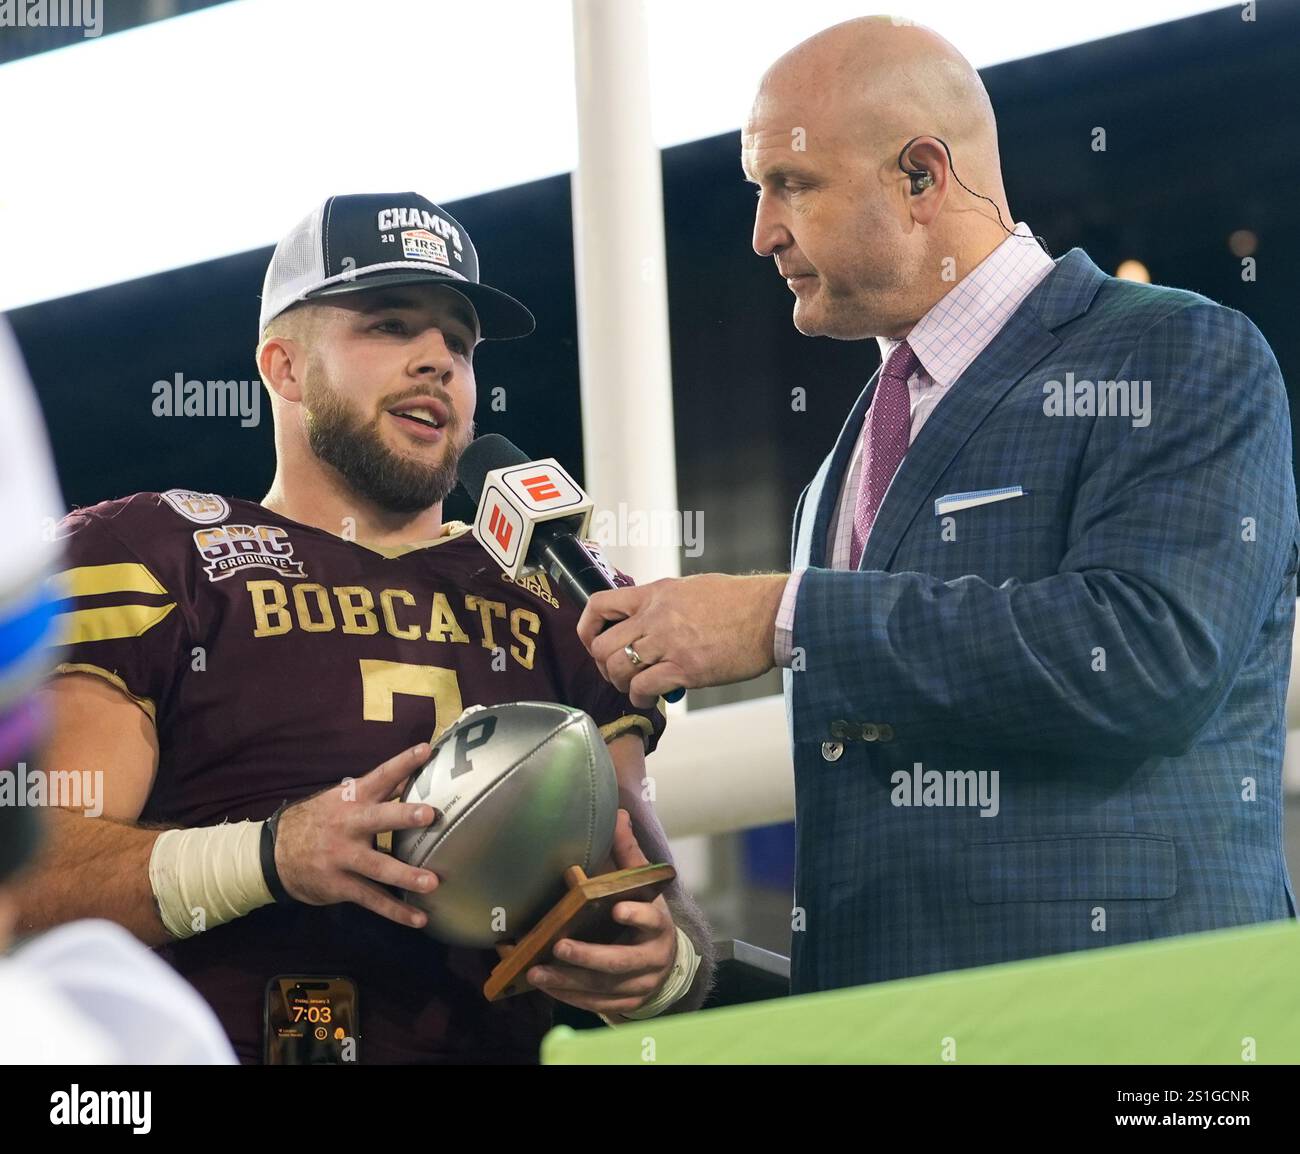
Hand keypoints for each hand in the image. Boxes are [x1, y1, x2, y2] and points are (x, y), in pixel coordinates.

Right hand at [274, 743, 439, 928]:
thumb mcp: (340, 800)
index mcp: (352, 799)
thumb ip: (376, 791)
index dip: (402, 763)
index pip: (380, 776)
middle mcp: (349, 826)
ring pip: (378, 866)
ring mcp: (344, 857)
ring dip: (406, 875)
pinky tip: (419, 919)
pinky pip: (372, 899)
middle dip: (403, 815)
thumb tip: (411, 774)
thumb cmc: (318, 821)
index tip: (425, 751)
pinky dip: (396, 911)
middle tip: (430, 814)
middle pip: (378, 819)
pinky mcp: (341, 885)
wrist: (273, 855)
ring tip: (432, 882)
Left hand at [526, 809, 678, 1015]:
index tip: (616, 908)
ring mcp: (639, 985)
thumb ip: (629, 855)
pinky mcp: (626, 1004)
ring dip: (568, 981)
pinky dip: (569, 996)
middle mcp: (652, 958)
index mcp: (658, 925)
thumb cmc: (646, 918)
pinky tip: (545, 986)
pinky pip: (595, 1004)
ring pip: (603, 987)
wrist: (665, 963)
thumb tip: (617, 814)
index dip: (636, 916)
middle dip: (589, 956)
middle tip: (560, 946)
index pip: (652, 919)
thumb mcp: (643, 888)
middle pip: (621, 961)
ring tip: (536, 971)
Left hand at [575, 573, 787, 707]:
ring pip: (618, 668)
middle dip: (603, 666)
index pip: (600, 605)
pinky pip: (643, 688)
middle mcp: (655, 617)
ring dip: (620, 684)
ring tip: (635, 688)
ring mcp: (669, 643)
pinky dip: (639, 698)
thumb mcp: (690, 589)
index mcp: (655, 594)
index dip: (587, 629)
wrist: (770, 615)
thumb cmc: (738, 602)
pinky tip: (649, 699)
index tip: (593, 643)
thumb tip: (648, 623)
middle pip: (602, 646)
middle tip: (618, 674)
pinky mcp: (685, 668)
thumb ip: (664, 604)